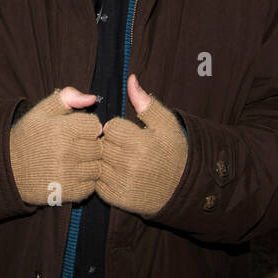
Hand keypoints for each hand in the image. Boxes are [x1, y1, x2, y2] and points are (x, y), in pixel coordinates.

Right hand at [8, 87, 102, 206]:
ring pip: (97, 167)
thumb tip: (92, 98)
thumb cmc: (27, 137)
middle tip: (75, 147)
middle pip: (99, 147)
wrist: (8, 169)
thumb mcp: (41, 112)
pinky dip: (85, 182)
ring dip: (90, 164)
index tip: (76, 131)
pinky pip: (90, 186)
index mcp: (61, 129)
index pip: (95, 126)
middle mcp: (66, 151)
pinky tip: (72, 175)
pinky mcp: (67, 192)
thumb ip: (67, 98)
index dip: (87, 127)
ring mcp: (67, 174)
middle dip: (90, 145)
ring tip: (74, 162)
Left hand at [96, 74, 187, 217]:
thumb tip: (130, 79)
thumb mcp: (165, 124)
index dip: (118, 127)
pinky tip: (116, 174)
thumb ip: (146, 103)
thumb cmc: (172, 151)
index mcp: (141, 143)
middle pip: (102, 144)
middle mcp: (130, 164)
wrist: (180, 188)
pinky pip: (97, 182)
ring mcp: (122, 183)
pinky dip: (103, 177)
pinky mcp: (117, 198)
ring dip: (104, 160)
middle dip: (109, 143)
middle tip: (123, 147)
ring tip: (119, 159)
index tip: (128, 133)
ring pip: (97, 163)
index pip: (111, 127)